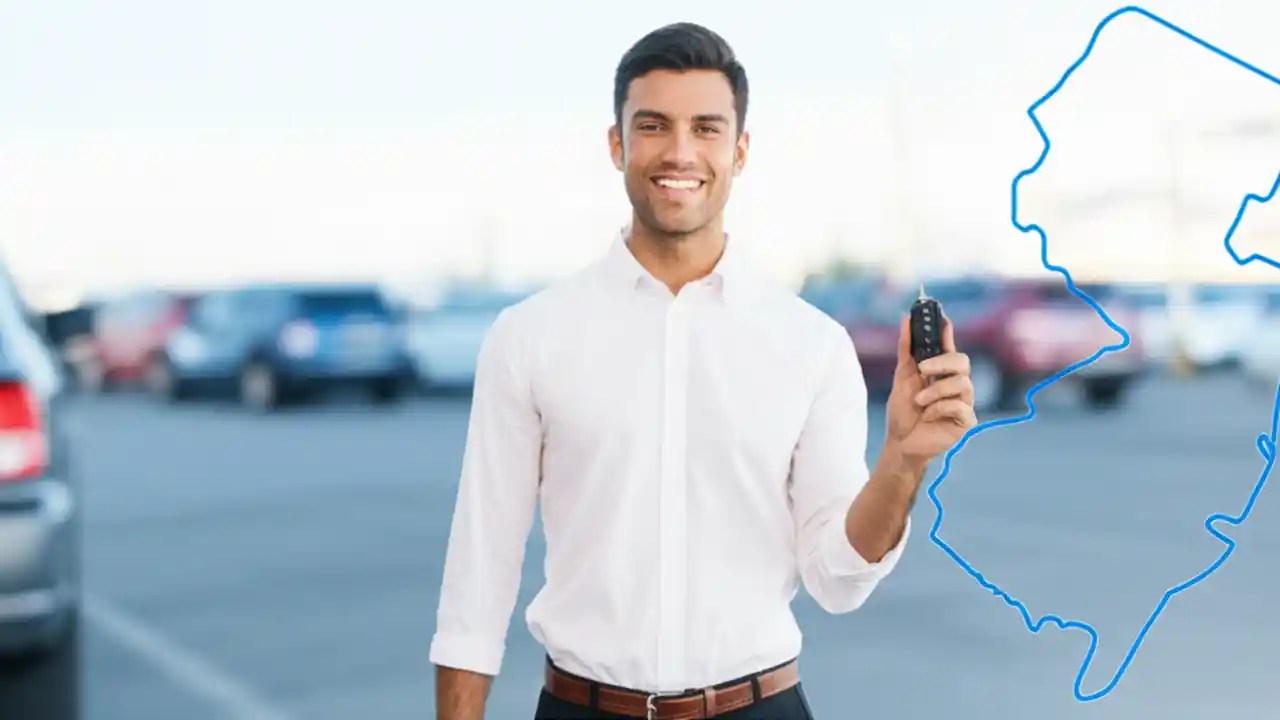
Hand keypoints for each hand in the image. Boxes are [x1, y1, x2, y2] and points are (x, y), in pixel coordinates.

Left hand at [883, 312, 978, 468]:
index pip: (949, 348)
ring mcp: (963, 403)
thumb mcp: (902, 378)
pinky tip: (928, 417)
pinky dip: (939, 409)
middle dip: (942, 362)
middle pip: (963, 362)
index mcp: (941, 373)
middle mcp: (955, 385)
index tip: (943, 317)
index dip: (948, 332)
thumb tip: (905, 320)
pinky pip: (961, 407)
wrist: (900, 443)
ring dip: (936, 391)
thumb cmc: (903, 412)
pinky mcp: (966, 421)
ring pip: (963, 383)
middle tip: (923, 369)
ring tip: (920, 401)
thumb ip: (906, 350)